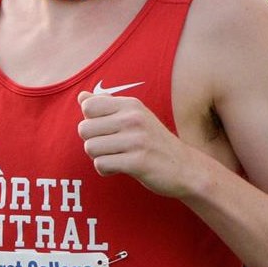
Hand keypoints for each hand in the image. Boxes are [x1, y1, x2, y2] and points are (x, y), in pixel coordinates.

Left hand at [76, 90, 192, 196]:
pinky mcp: (138, 162)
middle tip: (110, 147)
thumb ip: (107, 106)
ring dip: (99, 157)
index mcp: (131, 105)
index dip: (91, 121)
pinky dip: (106, 170)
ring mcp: (136, 140)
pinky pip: (101, 164)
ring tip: (116, 157)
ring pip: (90, 148)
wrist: (185, 168)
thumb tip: (81, 97)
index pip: (88, 106)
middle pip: (84, 129)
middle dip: (92, 142)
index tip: (106, 130)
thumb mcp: (135, 116)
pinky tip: (120, 168)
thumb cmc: (154, 142)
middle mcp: (133, 119)